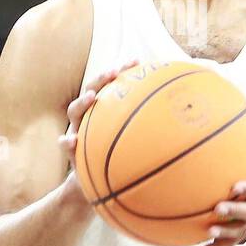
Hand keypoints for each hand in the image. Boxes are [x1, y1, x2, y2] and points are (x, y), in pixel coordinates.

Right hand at [58, 59, 139, 177]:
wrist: (95, 186)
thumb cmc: (120, 162)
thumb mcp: (136, 146)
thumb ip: (150, 131)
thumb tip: (180, 118)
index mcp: (104, 111)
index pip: (111, 85)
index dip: (122, 70)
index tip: (136, 59)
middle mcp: (89, 117)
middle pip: (91, 89)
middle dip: (101, 78)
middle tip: (114, 72)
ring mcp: (77, 131)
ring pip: (74, 111)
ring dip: (82, 102)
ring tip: (92, 97)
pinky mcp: (71, 151)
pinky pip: (65, 144)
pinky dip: (66, 141)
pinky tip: (72, 140)